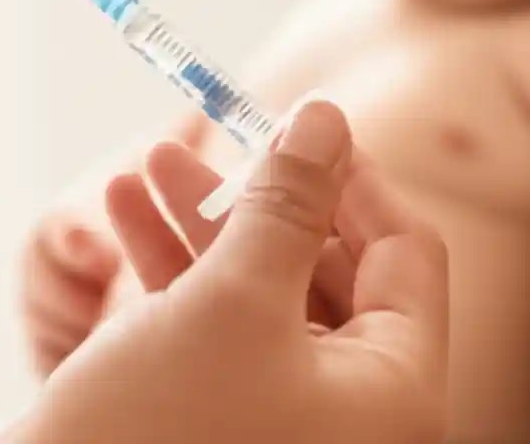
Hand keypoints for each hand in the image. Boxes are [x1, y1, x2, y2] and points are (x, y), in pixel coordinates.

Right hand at [14, 101, 449, 443]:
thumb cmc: (159, 426)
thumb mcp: (233, 298)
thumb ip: (289, 201)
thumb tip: (326, 117)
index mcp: (394, 393)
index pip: (406, 255)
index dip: (355, 177)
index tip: (302, 121)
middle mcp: (352, 411)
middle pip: (330, 268)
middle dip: (261, 196)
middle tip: (214, 139)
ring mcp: (286, 417)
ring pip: (263, 291)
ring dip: (203, 221)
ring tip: (146, 161)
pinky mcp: (223, 417)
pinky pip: (218, 327)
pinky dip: (175, 269)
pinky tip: (123, 211)